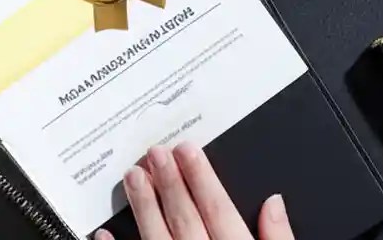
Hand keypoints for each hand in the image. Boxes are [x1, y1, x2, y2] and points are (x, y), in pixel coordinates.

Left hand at [94, 144, 292, 239]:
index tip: (188, 150)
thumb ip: (279, 237)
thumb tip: (274, 203)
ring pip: (156, 238)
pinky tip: (103, 233)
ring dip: (143, 206)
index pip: (217, 208)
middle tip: (154, 152)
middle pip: (184, 217)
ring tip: (131, 177)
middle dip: (169, 182)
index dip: (201, 177)